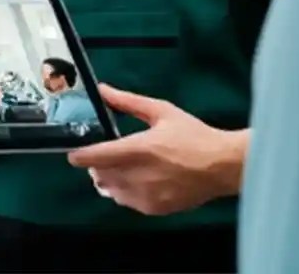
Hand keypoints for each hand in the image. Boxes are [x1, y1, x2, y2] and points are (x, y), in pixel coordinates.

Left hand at [66, 84, 247, 215]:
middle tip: (109, 154)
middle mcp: (138, 176)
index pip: (94, 157)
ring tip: (126, 167)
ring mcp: (145, 196)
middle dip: (98, 165)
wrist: (222, 166)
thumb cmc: (193, 135)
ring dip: (110, 179)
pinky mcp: (153, 209)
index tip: (75, 152)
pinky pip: (127, 202)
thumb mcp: (162, 111)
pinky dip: (126, 192)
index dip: (79, 156)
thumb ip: (129, 102)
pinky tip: (141, 180)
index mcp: (138, 149)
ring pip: (110, 191)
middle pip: (98, 176)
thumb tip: (103, 90)